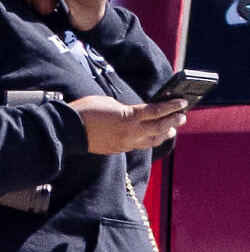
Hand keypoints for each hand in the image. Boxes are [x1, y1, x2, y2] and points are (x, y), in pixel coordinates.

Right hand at [69, 95, 187, 154]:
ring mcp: (126, 143)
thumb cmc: (85, 111)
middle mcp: (131, 131)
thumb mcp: (107, 102)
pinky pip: (140, 145)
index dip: (171, 106)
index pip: (156, 111)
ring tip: (172, 129)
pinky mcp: (120, 149)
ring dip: (165, 133)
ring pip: (153, 140)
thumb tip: (131, 114)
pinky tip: (152, 137)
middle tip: (182, 116)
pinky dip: (149, 140)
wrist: (69, 130)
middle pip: (160, 127)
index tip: (182, 102)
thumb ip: (124, 108)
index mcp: (129, 116)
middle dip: (173, 121)